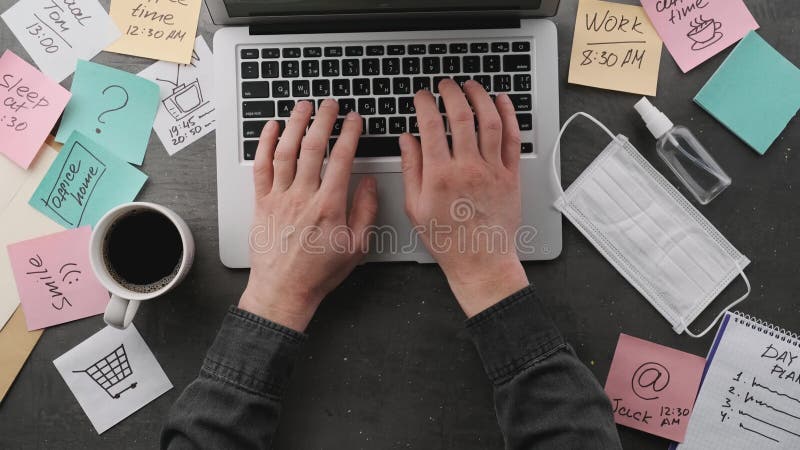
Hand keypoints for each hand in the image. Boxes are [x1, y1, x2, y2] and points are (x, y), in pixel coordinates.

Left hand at [239, 100, 377, 331]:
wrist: (283, 290)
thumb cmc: (318, 272)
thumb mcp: (356, 247)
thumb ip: (365, 212)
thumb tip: (368, 184)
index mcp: (329, 206)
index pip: (342, 158)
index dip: (350, 133)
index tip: (355, 120)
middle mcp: (302, 197)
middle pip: (313, 147)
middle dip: (324, 119)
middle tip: (330, 104)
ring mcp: (279, 198)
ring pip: (286, 151)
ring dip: (295, 124)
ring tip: (303, 106)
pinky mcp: (261, 203)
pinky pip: (261, 167)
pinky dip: (265, 144)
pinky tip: (271, 128)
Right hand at [399, 80, 528, 316]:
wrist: (481, 261)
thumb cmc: (447, 239)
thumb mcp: (415, 207)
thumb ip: (411, 169)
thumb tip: (407, 140)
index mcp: (440, 175)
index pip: (431, 125)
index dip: (424, 103)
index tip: (421, 96)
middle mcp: (467, 168)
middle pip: (461, 115)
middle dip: (451, 92)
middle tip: (444, 85)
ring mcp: (492, 170)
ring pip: (489, 120)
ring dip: (479, 96)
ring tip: (470, 86)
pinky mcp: (511, 175)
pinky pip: (512, 138)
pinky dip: (508, 115)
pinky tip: (501, 102)